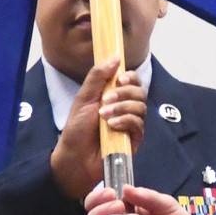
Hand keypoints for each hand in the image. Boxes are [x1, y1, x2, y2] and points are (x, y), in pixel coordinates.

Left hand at [49, 59, 147, 199]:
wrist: (74, 157)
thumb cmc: (76, 129)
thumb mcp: (84, 98)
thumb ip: (98, 77)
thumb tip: (115, 57)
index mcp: (114, 96)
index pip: (133, 81)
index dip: (130, 77)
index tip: (120, 79)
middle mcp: (125, 108)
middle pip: (140, 92)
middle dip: (124, 93)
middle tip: (106, 100)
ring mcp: (131, 124)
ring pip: (141, 107)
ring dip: (122, 108)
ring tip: (104, 116)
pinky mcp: (134, 140)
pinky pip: (139, 125)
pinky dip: (126, 121)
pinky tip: (112, 126)